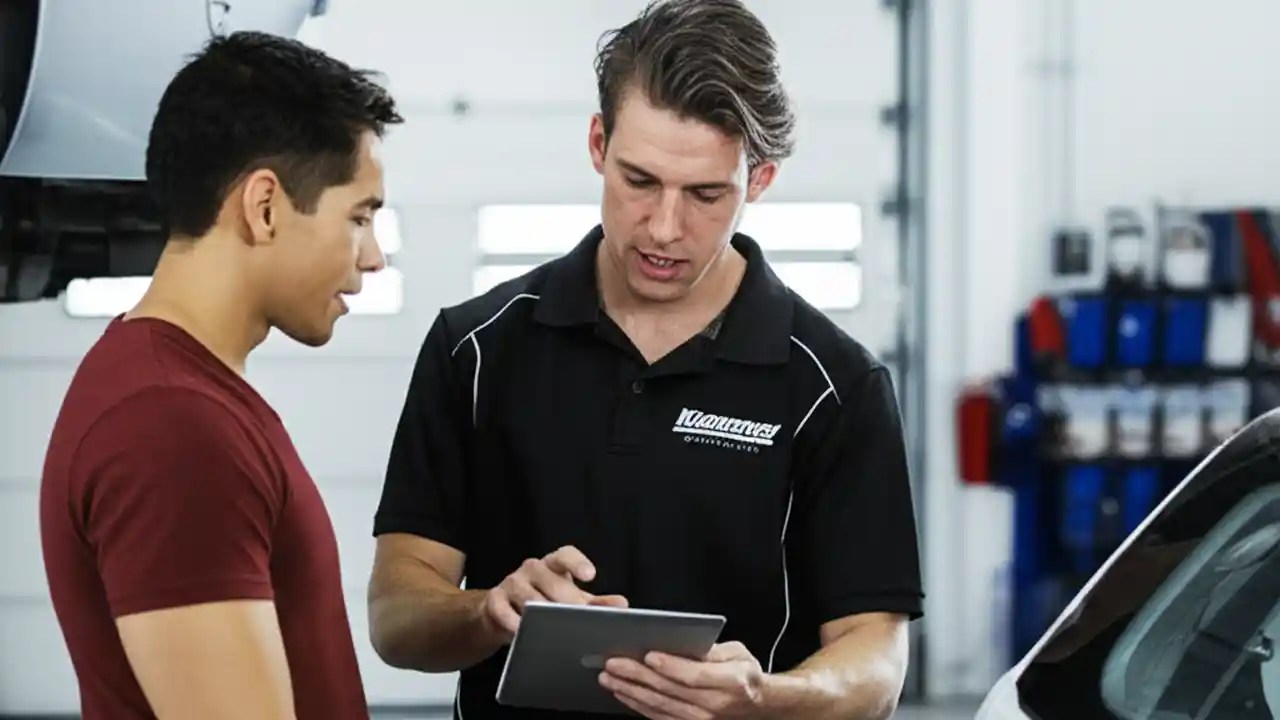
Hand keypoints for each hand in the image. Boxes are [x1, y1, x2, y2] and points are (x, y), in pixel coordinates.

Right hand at [480, 545, 627, 640]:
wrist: (500, 614)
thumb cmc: (542, 602)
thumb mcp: (569, 601)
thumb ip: (595, 603)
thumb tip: (622, 605)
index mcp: (553, 565)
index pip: (565, 555)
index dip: (577, 563)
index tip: (590, 576)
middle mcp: (532, 569)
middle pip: (550, 580)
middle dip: (566, 600)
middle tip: (579, 617)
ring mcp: (511, 583)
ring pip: (528, 595)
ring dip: (541, 611)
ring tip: (553, 627)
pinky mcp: (494, 601)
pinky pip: (504, 611)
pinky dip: (514, 623)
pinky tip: (523, 633)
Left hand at [600, 642, 768, 719]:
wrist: (757, 707)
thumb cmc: (745, 676)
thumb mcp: (738, 654)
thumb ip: (710, 650)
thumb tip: (680, 642)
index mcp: (730, 682)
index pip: (694, 676)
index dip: (670, 666)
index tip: (648, 655)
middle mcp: (714, 706)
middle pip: (669, 691)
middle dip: (637, 676)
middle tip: (614, 663)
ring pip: (659, 706)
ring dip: (630, 691)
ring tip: (609, 677)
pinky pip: (658, 717)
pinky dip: (638, 705)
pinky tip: (623, 693)